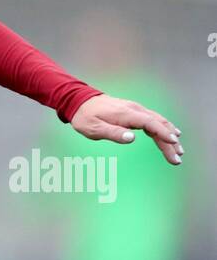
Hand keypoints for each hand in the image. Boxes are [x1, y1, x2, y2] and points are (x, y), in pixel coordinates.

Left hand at [68, 94, 182, 164]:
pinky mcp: (134, 112)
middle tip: (178, 158)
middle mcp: (135, 110)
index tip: (174, 143)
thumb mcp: (94, 128)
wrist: (80, 101)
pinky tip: (171, 136)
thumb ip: (113, 133)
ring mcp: (136, 110)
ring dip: (169, 136)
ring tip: (178, 151)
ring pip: (158, 122)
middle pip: (158, 124)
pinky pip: (153, 121)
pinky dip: (163, 129)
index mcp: (127, 114)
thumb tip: (132, 138)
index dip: (163, 133)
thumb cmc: (86, 117)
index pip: (150, 123)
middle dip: (170, 141)